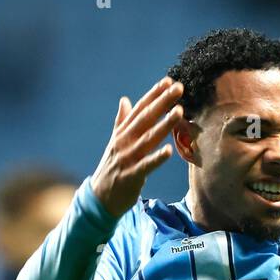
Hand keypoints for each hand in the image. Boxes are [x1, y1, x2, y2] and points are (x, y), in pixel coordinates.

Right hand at [90, 77, 184, 217]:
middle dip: (162, 102)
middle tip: (179, 88)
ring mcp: (127, 158)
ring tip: (179, 111)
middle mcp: (124, 142)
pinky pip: (146, 166)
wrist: (100, 197)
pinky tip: (169, 150)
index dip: (153, 94)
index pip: (140, 109)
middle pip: (145, 118)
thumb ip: (121, 121)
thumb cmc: (112, 168)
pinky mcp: (131, 176)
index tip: (168, 81)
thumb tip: (125, 100)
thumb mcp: (115, 142)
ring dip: (164, 124)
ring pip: (148, 138)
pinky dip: (156, 158)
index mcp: (122, 133)